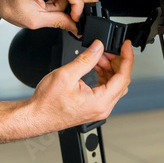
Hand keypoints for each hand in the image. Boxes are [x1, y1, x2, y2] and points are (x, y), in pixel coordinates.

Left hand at [0, 0, 97, 33]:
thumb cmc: (8, 5)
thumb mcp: (34, 19)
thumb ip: (58, 22)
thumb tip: (74, 25)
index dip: (78, 4)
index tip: (76, 16)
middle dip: (68, 5)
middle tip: (63, 16)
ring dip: (60, 1)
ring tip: (46, 8)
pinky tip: (46, 2)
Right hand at [0, 39, 133, 143]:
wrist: (36, 116)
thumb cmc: (47, 103)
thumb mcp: (66, 74)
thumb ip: (86, 59)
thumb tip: (98, 47)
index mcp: (100, 101)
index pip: (123, 77)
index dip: (127, 58)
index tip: (126, 46)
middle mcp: (102, 108)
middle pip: (121, 81)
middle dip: (117, 62)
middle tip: (108, 49)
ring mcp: (98, 109)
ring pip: (114, 86)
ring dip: (109, 69)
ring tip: (98, 56)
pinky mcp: (93, 108)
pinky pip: (105, 90)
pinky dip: (104, 76)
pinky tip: (94, 67)